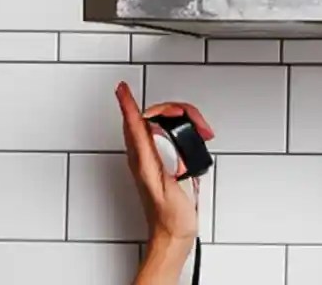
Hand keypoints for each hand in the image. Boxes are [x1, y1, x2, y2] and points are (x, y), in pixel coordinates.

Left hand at [114, 82, 214, 245]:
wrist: (173, 235)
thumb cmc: (171, 216)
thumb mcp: (165, 185)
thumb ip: (158, 159)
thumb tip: (152, 133)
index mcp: (143, 160)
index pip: (133, 124)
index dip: (127, 103)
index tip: (122, 88)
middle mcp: (143, 158)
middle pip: (151, 119)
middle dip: (173, 110)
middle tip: (191, 117)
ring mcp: (151, 161)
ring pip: (159, 126)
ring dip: (179, 120)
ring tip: (198, 127)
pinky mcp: (161, 165)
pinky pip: (164, 138)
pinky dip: (179, 131)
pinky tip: (190, 135)